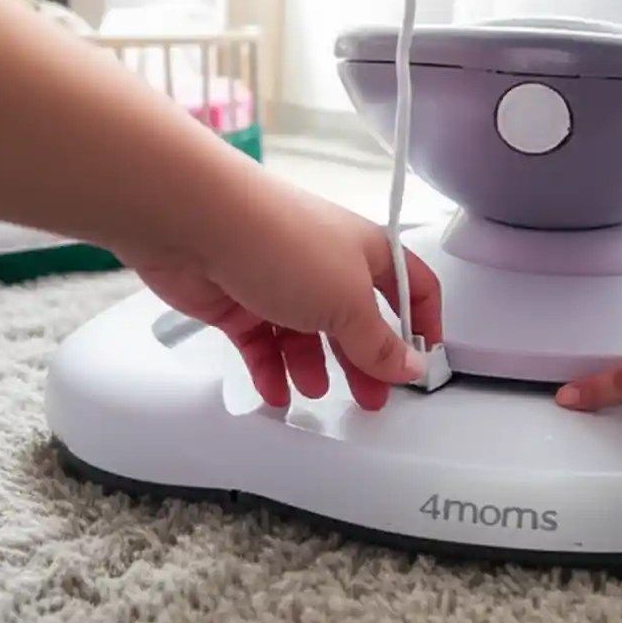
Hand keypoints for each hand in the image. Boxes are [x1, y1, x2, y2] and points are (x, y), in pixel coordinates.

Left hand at [119, 188, 441, 411]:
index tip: (421, 362)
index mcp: (367, 252)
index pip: (411, 287)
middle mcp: (327, 265)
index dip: (422, 323)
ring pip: (306, 336)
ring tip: (313, 390)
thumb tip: (409, 366)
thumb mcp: (349, 302)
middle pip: (356, 321)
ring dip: (312, 367)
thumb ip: (379, 344)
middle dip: (364, 362)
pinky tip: (276, 392)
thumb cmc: (281, 241)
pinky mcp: (240, 302)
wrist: (198, 225)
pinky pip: (262, 344)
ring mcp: (281, 282)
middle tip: (371, 397)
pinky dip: (270, 370)